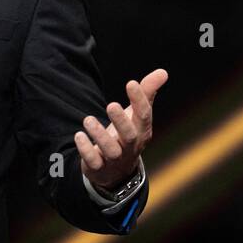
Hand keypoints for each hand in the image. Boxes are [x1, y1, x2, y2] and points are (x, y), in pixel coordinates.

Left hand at [76, 68, 167, 193]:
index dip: (139, 100)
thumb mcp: (137, 115)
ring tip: (87, 119)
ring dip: (99, 135)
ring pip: (111, 150)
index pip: (144, 116)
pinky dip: (86, 150)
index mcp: (142, 131)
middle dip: (121, 121)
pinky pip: (94, 161)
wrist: (117, 170)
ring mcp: (115, 158)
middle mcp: (130, 146)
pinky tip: (79, 135)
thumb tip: (163, 72)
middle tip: (111, 105)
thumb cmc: (128, 133)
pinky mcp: (99, 167)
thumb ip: (147, 92)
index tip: (131, 83)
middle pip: (129, 135)